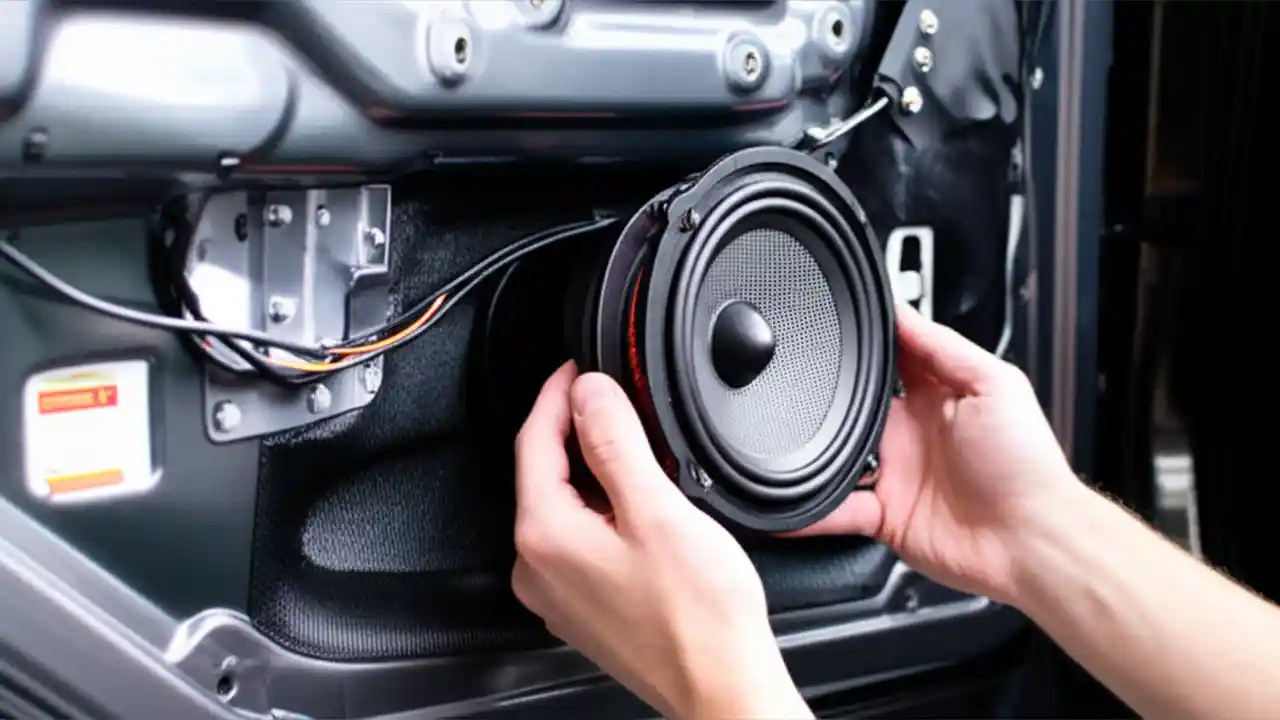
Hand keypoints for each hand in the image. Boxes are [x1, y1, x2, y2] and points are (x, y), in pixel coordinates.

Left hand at [512, 362, 809, 718]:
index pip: (533, 440)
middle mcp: (537, 567)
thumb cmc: (697, 616)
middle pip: (543, 471)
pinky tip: (637, 502)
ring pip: (562, 503)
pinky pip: (577, 536)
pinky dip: (600, 506)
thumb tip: (590, 393)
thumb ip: (615, 442)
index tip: (580, 366)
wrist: (721, 685)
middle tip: (613, 396)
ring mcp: (556, 591)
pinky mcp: (580, 605)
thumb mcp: (658, 510)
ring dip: (592, 468)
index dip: (558, 393)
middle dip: (575, 428)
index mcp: (545, 536)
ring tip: (635, 445)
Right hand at [793, 303, 1080, 603]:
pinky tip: (792, 503)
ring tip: (785, 441)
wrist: (1032, 540)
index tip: (834, 328)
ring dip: (813, 452)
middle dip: (827, 399)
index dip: (865, 346)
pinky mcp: (886, 517)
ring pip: (837, 458)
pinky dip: (811, 512)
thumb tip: (902, 311)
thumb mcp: (995, 383)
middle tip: (802, 388)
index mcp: (939, 397)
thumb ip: (944, 345)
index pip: (892, 360)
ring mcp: (897, 475)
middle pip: (854, 408)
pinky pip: (838, 511)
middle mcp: (913, 434)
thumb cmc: (1027, 464)